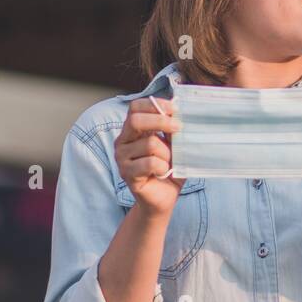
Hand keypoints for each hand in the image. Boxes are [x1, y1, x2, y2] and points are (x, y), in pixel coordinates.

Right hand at [115, 97, 185, 215]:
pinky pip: (150, 163)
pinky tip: (163, 173)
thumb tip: (180, 113)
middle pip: (135, 120)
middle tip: (178, 128)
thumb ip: (172, 130)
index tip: (175, 109)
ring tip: (169, 163)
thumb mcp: (174, 145)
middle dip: (161, 122)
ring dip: (167, 153)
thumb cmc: (168, 169)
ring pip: (149, 143)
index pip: (135, 107)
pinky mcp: (127, 174)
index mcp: (133, 131)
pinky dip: (163, 167)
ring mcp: (122, 158)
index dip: (155, 105)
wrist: (163, 197)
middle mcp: (123, 142)